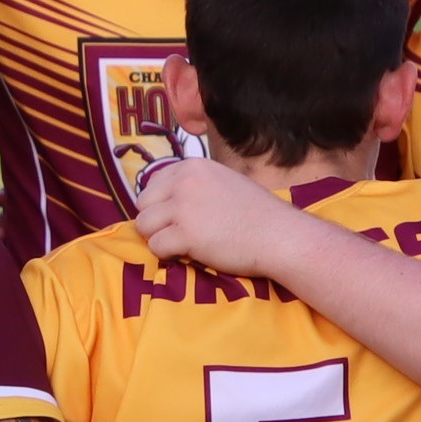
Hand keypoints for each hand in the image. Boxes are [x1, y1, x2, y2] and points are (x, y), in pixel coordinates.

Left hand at [132, 160, 339, 278]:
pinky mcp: (184, 234)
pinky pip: (156, 247)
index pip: (152, 184)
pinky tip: (189, 254)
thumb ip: (195, 185)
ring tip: (182, 245)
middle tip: (177, 234)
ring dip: (159, 239)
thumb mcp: (224, 182)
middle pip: (143, 205)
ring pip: (144, 226)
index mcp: (192, 166)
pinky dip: (168, 255)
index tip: (177, 217)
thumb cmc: (257, 213)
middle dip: (155, 222)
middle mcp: (183, 182)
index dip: (160, 205)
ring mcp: (182, 207)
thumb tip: (167, 201)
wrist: (278, 235)